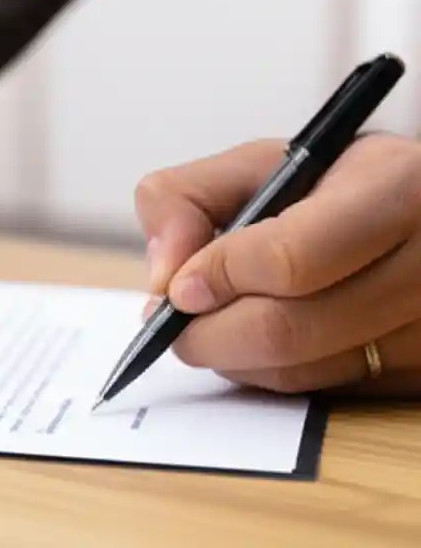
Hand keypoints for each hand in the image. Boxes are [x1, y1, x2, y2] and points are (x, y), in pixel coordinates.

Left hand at [135, 133, 420, 396]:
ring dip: (233, 358)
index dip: (217, 278)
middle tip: (173, 324)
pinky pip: (322, 393)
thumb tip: (162, 275)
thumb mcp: (263, 164)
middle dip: (207, 333)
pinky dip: (271, 374)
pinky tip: (259, 342)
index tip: (177, 287)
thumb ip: (188, 198)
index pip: (289, 259)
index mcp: (396, 190)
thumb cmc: (334, 187)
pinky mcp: (420, 375)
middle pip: (287, 330)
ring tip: (213, 324)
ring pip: (300, 372)